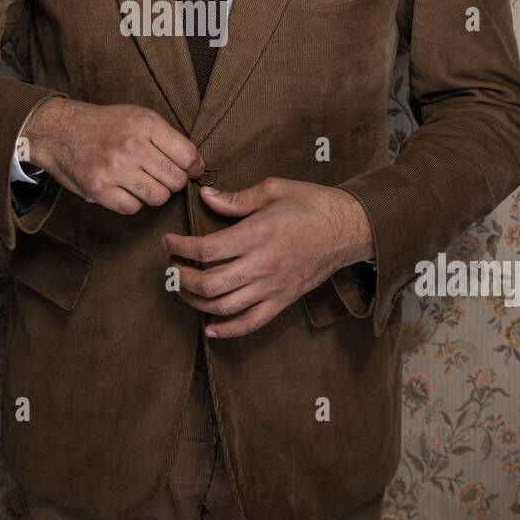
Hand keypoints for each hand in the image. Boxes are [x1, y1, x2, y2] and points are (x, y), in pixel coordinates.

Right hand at [21, 98, 203, 213]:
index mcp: (145, 124)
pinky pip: (133, 208)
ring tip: (142, 182)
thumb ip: (166, 137)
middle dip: (173, 182)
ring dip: (154, 193)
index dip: (194, 168)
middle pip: (176, 180)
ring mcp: (114, 169)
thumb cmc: (104, 125)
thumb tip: (196, 166)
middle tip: (161, 176)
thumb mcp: (137, 116)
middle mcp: (131, 146)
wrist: (60, 130)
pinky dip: (133, 202)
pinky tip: (125, 189)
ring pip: (158, 198)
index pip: (188, 156)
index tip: (190, 171)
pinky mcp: (99, 189)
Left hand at [163, 177, 373, 338]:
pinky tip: (210, 328)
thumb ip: (236, 199)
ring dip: (196, 303)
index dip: (180, 247)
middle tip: (171, 267)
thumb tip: (206, 197)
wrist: (350, 228)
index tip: (169, 241)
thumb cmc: (312, 204)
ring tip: (183, 290)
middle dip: (181, 278)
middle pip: (209, 284)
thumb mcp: (273, 189)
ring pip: (224, 307)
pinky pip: (251, 323)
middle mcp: (262, 265)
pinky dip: (227, 330)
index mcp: (258, 234)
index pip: (207, 250)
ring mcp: (273, 287)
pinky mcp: (283, 300)